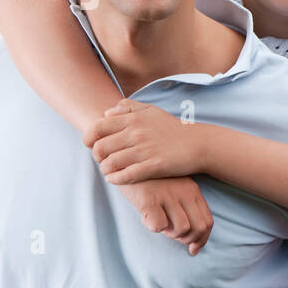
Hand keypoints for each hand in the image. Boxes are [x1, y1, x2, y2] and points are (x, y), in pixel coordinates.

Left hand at [85, 99, 200, 183]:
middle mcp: (137, 133)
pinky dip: (116, 179)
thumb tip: (106, 113)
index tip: (91, 145)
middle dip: (97, 157)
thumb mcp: (152, 110)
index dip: (89, 138)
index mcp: (134, 118)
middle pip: (100, 147)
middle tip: (102, 160)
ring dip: (105, 170)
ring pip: (111, 163)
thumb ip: (128, 107)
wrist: (199, 143)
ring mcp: (145, 150)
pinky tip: (115, 179)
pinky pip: (126, 175)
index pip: (98, 127)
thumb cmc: (173, 128)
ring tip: (109, 171)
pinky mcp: (154, 166)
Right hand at [114, 176, 213, 254]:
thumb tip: (190, 237)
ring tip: (157, 222)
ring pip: (182, 229)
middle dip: (187, 240)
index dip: (201, 240)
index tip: (192, 249)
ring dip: (169, 233)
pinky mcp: (149, 198)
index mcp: (192, 191)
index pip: (208, 222)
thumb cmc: (150, 177)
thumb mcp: (173, 186)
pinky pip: (159, 225)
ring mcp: (167, 195)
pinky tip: (144, 216)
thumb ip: (183, 205)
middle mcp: (184, 192)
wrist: (126, 158)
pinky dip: (152, 227)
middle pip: (199, 228)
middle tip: (171, 234)